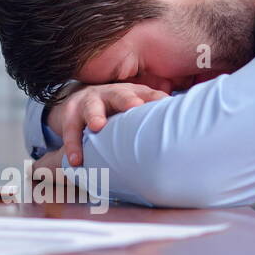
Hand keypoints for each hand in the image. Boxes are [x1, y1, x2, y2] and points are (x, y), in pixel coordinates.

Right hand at [46, 83, 168, 166]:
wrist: (78, 102)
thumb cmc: (114, 110)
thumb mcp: (133, 110)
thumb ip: (153, 118)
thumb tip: (185, 133)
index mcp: (130, 94)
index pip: (146, 95)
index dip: (155, 98)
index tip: (166, 104)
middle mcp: (110, 94)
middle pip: (120, 94)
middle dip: (127, 100)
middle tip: (135, 106)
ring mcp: (88, 102)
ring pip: (91, 107)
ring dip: (94, 115)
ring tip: (97, 126)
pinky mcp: (69, 114)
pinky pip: (70, 130)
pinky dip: (73, 145)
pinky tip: (76, 160)